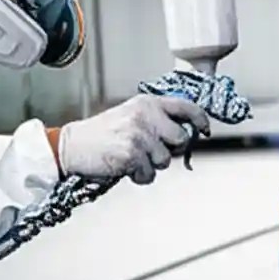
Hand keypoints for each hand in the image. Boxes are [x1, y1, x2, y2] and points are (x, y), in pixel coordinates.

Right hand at [58, 95, 210, 183]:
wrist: (72, 146)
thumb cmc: (103, 134)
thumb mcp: (131, 115)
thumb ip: (157, 119)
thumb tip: (187, 133)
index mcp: (147, 103)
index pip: (186, 107)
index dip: (201, 120)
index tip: (206, 130)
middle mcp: (146, 115)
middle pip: (181, 140)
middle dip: (169, 150)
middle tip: (148, 150)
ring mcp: (139, 135)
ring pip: (165, 161)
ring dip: (150, 165)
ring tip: (130, 157)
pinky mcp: (132, 154)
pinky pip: (149, 175)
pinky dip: (139, 176)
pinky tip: (123, 167)